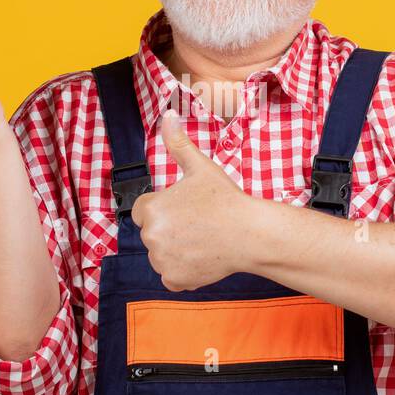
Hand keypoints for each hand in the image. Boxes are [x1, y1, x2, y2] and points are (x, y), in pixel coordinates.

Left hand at [131, 109, 257, 290]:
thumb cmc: (226, 200)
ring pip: (161, 255)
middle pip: (152, 234)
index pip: (143, 211)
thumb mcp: (199, 168)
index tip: (186, 209)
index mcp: (152, 209)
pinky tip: (201, 257)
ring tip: (201, 239)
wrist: (250, 234)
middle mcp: (151, 236)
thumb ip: (177, 144)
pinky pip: (170, 275)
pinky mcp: (174, 280)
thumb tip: (167, 115)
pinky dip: (183, 270)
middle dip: (169, 230)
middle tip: (197, 224)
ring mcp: (162, 260)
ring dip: (175, 250)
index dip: (165, 209)